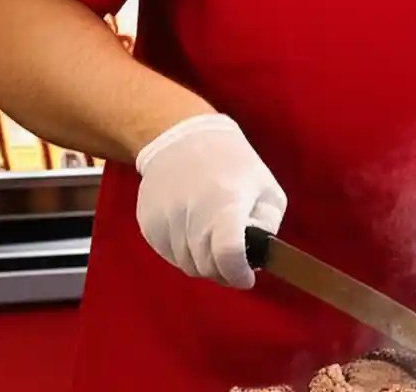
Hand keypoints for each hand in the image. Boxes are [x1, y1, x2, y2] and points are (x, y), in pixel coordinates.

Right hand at [135, 113, 285, 288]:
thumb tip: (256, 258)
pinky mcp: (148, 226)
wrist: (180, 138)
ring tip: (212, 236)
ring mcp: (165, 223)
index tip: (247, 277)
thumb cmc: (231, 161)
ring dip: (204, 261)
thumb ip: (267, 225)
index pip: (228, 256)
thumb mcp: (265, 188)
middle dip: (224, 271)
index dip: (239, 274)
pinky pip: (169, 255)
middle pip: (207, 268)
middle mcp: (191, 217)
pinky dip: (185, 251)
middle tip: (233, 259)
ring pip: (187, 265)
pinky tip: (194, 229)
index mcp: (225, 205)